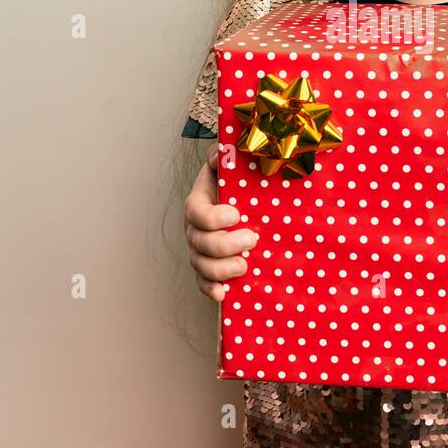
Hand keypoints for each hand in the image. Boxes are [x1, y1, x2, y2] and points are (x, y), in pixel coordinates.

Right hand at [184, 141, 257, 301]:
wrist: (246, 207)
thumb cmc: (238, 187)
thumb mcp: (231, 168)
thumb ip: (224, 157)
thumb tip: (221, 154)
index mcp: (199, 204)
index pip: (196, 213)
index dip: (214, 217)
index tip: (237, 214)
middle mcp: (195, 230)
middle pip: (200, 243)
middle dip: (226, 245)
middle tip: (252, 240)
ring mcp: (199, 252)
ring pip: (201, 266)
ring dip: (222, 270)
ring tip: (244, 266)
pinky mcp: (208, 270)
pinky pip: (203, 284)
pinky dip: (212, 290)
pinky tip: (224, 294)